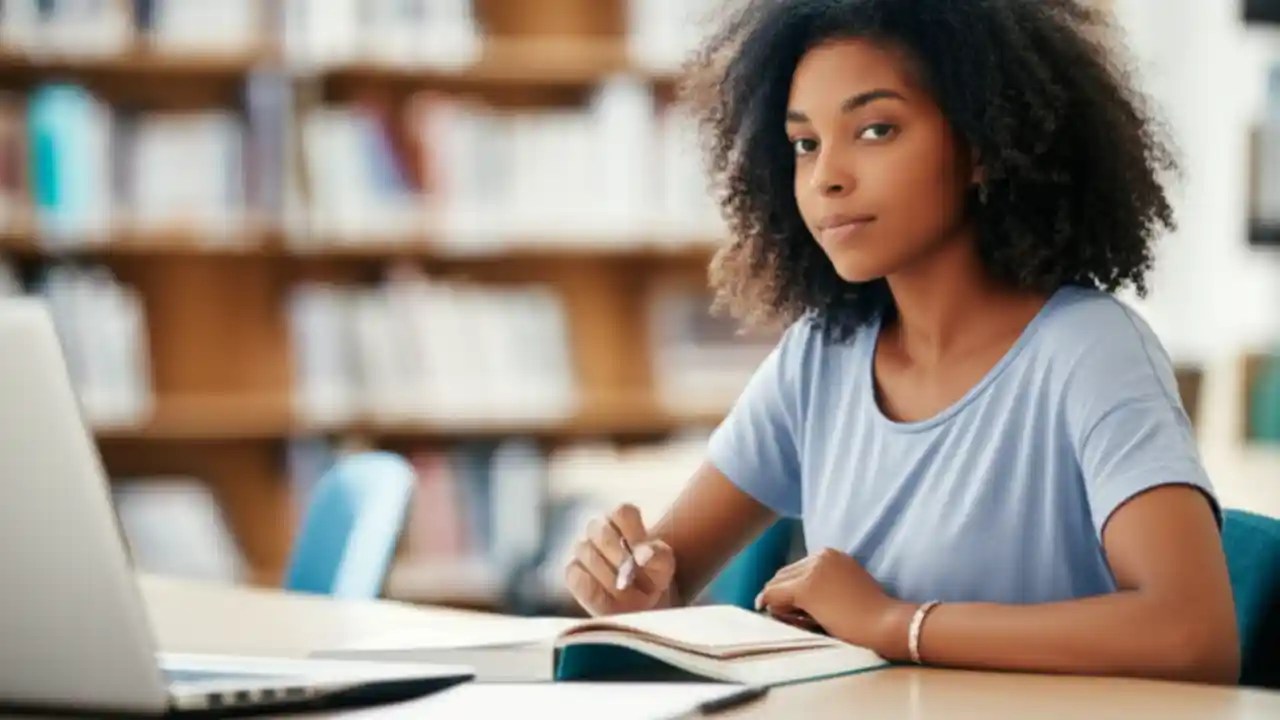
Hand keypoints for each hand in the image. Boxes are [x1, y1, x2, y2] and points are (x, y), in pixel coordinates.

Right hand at [564, 503, 676, 615]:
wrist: (639, 601)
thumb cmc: (652, 577)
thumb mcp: (663, 567)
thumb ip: (659, 557)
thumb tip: (642, 556)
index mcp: (623, 519)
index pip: (622, 512)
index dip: (631, 530)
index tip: (641, 551)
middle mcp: (599, 529)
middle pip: (601, 531)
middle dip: (619, 557)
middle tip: (631, 575)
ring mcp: (582, 548)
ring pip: (585, 549)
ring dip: (606, 573)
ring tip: (623, 588)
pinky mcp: (572, 571)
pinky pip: (574, 573)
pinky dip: (592, 586)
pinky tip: (607, 597)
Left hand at [756, 548, 911, 654]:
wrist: (887, 624)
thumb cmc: (872, 615)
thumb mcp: (845, 590)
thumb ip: (823, 587)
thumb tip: (791, 601)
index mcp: (831, 555)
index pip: (796, 570)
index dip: (791, 591)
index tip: (798, 611)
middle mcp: (820, 556)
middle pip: (783, 575)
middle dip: (782, 595)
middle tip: (791, 618)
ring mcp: (812, 570)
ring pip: (775, 585)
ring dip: (779, 603)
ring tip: (794, 621)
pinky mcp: (805, 588)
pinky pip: (773, 596)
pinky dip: (774, 609)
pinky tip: (786, 620)